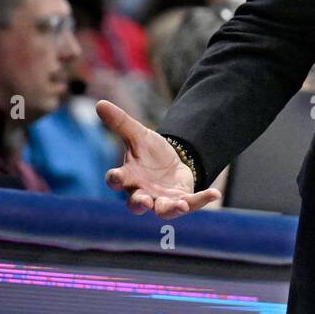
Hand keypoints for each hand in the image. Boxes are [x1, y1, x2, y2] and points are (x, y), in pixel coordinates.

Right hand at [96, 99, 221, 218]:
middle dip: (139, 204)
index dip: (115, 180)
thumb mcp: (138, 135)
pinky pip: (192, 204)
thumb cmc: (148, 153)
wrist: (170, 164)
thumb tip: (99, 103)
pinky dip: (203, 199)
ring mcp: (162, 200)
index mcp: (129, 177)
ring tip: (181, 207)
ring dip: (170, 209)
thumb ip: (120, 123)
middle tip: (144, 202)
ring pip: (163, 211)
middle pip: (136, 203)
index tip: (115, 177)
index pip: (116, 181)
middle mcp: (142, 193)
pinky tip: (215, 193)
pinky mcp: (181, 201)